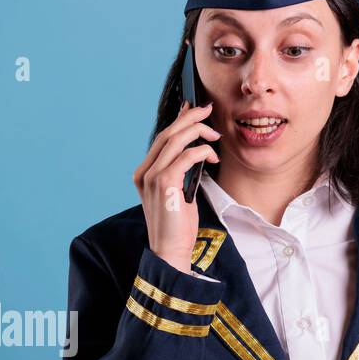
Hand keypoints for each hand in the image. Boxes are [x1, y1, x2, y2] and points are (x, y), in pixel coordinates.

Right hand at [132, 100, 220, 273]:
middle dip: (189, 117)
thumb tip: (195, 151)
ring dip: (198, 130)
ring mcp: (151, 177)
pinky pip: (186, 156)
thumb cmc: (177, 227)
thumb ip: (181, 173)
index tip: (193, 109)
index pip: (162, 138)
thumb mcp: (178, 194)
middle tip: (208, 109)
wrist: (170, 250)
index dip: (179, 120)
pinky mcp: (164, 183)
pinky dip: (202, 151)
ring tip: (214, 133)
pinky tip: (213, 158)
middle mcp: (144, 172)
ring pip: (176, 140)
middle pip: (167, 133)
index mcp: (144, 174)